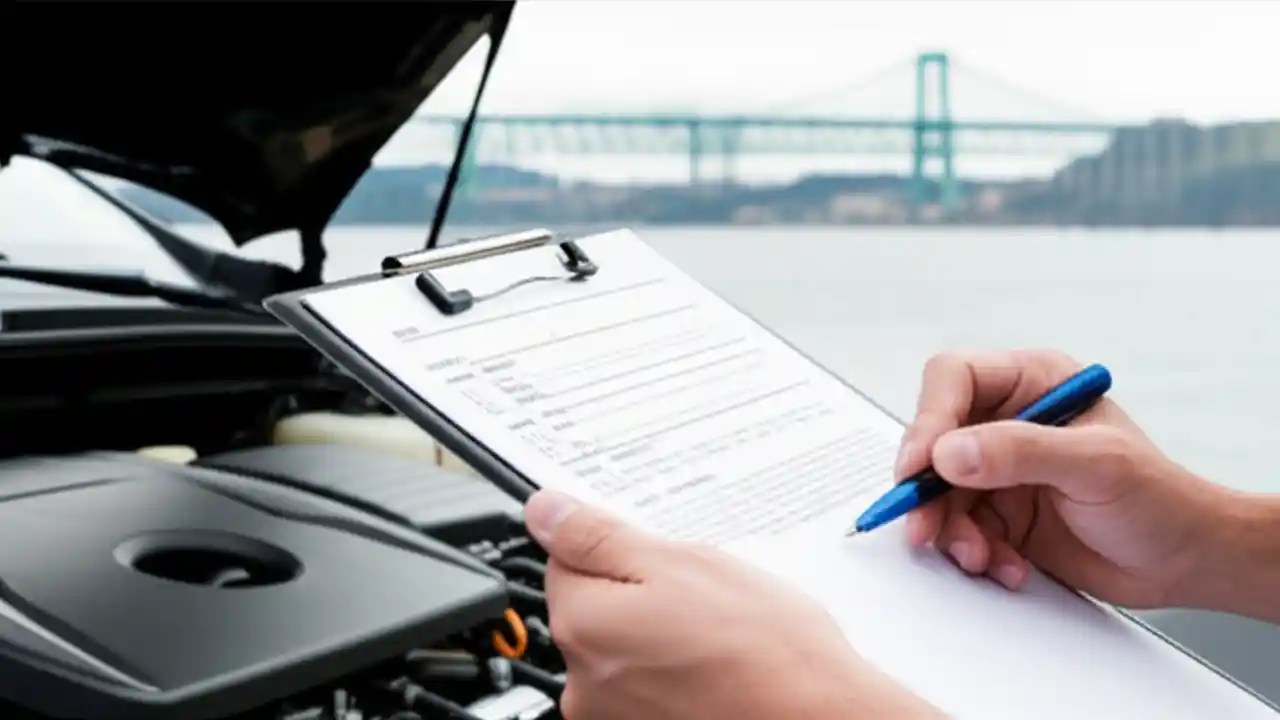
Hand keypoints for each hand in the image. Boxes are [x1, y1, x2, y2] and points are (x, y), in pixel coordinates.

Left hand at [523, 490, 942, 719]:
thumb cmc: (766, 652)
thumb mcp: (684, 563)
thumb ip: (600, 537)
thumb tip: (545, 510)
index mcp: (584, 625)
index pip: (565, 560)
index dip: (615, 547)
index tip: (655, 551)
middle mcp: (584, 684)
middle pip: (595, 610)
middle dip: (640, 593)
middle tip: (701, 594)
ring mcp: (614, 718)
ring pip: (626, 650)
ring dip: (661, 636)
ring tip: (720, 636)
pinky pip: (649, 688)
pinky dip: (676, 675)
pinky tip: (720, 668)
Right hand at [901, 349, 1279, 619]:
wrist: (1185, 562)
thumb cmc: (1160, 499)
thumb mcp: (1094, 466)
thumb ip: (1020, 452)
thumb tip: (949, 452)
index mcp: (1033, 383)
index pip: (954, 379)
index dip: (929, 418)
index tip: (921, 465)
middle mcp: (1008, 421)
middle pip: (935, 440)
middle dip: (928, 489)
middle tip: (923, 525)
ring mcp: (1000, 470)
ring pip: (941, 492)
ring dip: (951, 530)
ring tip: (980, 557)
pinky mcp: (999, 513)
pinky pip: (960, 529)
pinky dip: (975, 552)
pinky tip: (1008, 566)